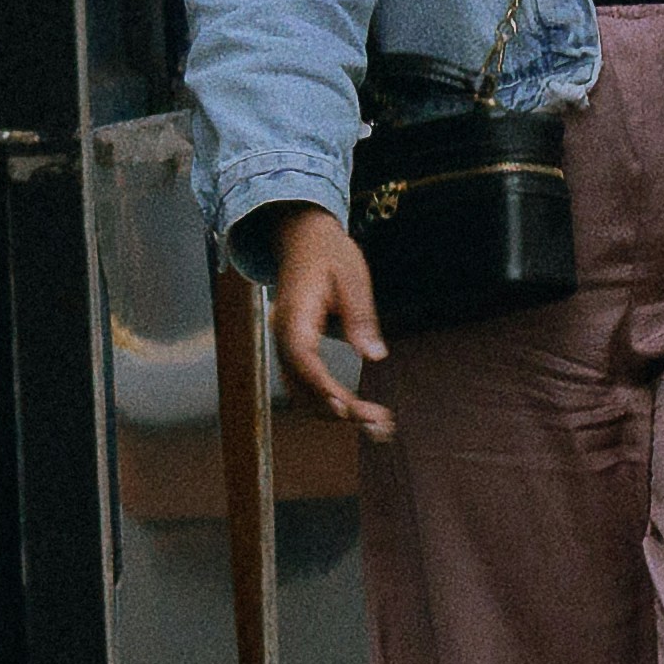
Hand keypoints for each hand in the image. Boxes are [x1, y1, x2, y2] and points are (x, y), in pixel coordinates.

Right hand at [255, 209, 391, 439]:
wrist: (303, 238)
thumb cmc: (329, 253)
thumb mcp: (352, 277)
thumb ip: (361, 316)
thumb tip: (374, 355)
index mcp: (294, 315)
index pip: (303, 358)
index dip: (321, 386)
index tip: (345, 409)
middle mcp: (284, 335)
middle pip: (302, 385)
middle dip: (338, 410)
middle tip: (380, 424)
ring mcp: (287, 345)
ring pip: (303, 392)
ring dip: (335, 412)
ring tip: (378, 425)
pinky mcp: (297, 350)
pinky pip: (307, 384)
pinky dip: (329, 401)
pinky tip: (357, 411)